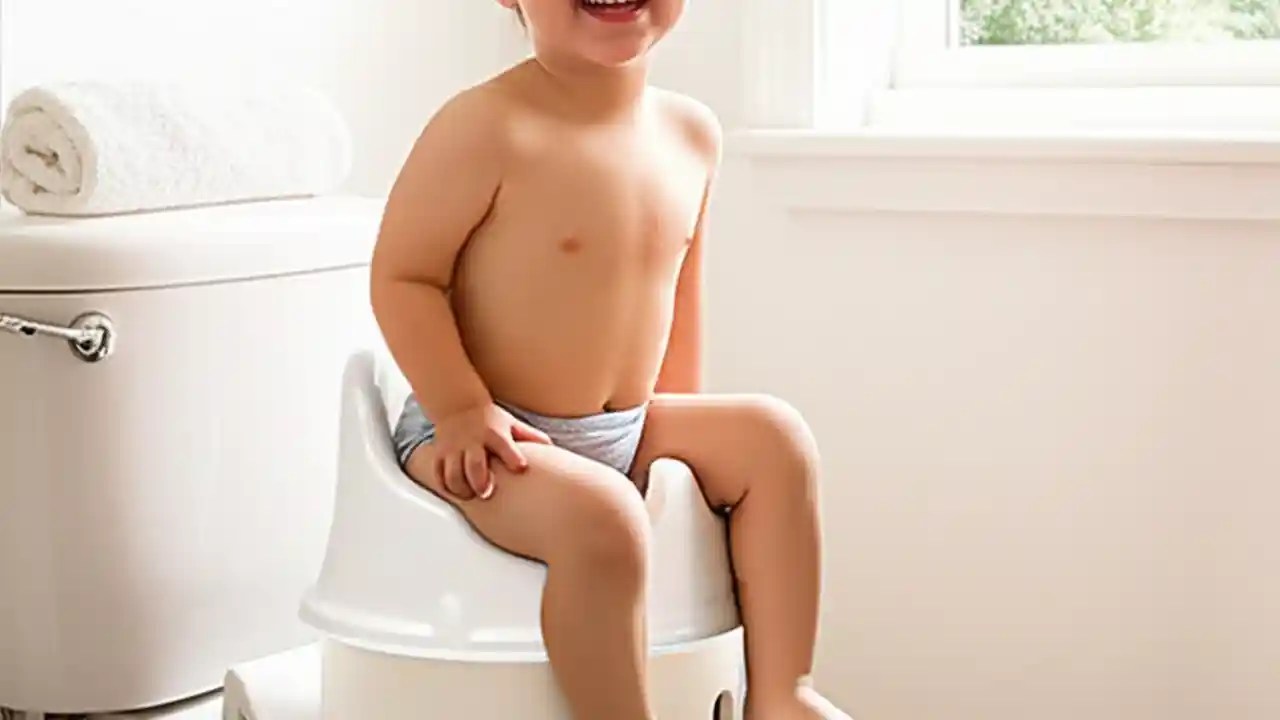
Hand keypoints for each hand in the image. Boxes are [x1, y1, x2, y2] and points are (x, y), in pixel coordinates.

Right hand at [431, 403, 552, 500]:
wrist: (458, 407)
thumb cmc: (490, 420)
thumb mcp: (512, 424)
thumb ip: (531, 437)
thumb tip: (554, 448)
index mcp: (493, 433)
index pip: (504, 445)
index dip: (512, 457)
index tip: (520, 467)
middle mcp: (472, 441)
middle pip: (473, 463)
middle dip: (479, 480)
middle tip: (486, 493)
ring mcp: (453, 449)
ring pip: (452, 473)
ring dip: (461, 488)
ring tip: (471, 495)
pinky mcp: (439, 455)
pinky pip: (437, 474)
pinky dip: (445, 487)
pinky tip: (456, 492)